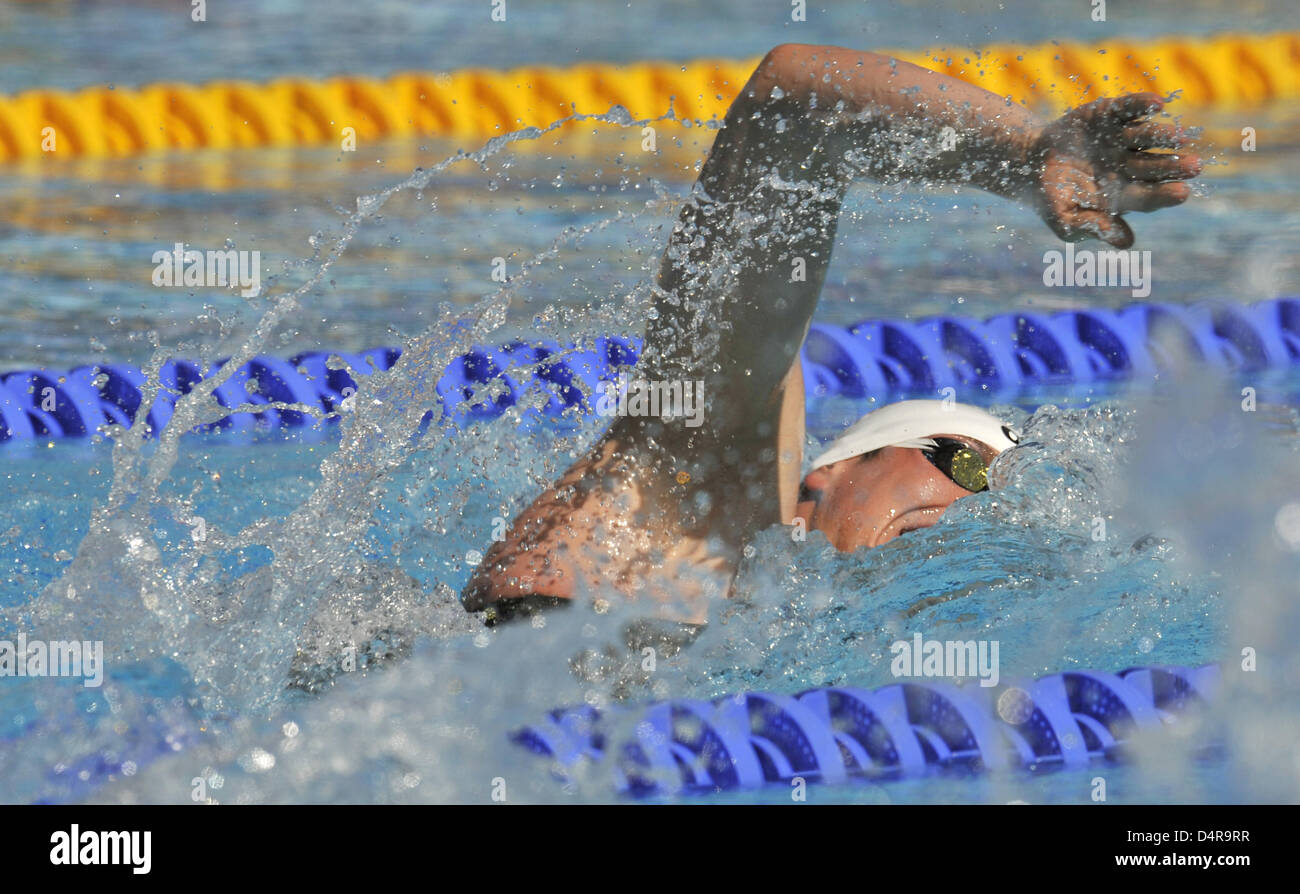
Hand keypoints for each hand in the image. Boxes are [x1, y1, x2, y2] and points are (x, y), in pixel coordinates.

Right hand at [1030, 93, 1200, 247]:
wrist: (1027, 164)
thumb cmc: (1050, 198)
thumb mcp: (1064, 220)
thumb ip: (1091, 228)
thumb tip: (1125, 242)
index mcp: (1124, 194)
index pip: (1151, 195)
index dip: (1166, 194)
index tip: (1182, 193)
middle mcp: (1130, 165)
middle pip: (1157, 166)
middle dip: (1174, 166)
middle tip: (1194, 166)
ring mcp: (1121, 139)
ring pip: (1148, 136)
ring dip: (1163, 136)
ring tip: (1178, 137)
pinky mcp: (1110, 115)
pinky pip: (1129, 108)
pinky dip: (1142, 104)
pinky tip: (1157, 104)